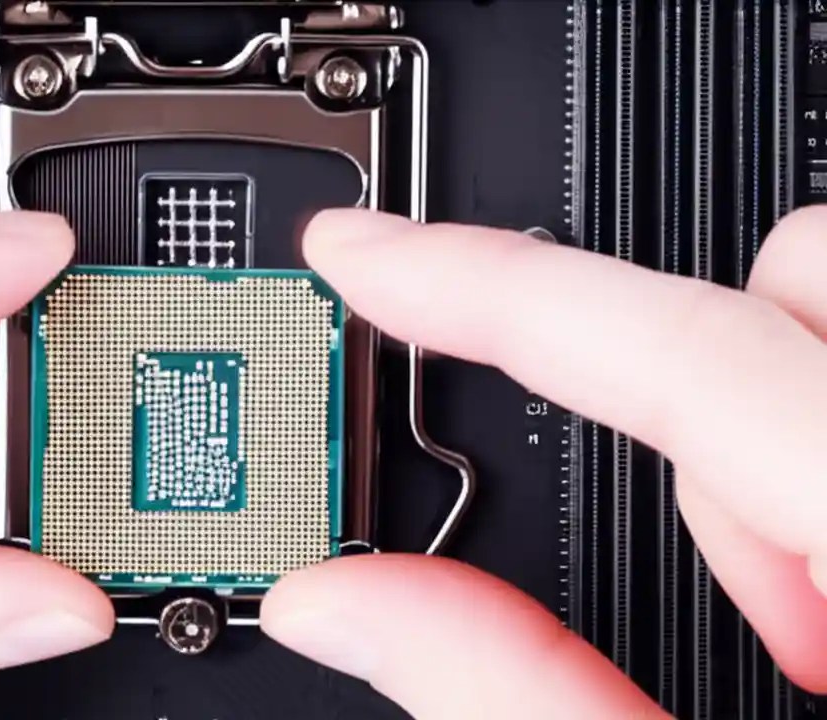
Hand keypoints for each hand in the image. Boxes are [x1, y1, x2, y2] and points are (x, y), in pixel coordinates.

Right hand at [261, 208, 826, 717]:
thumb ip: (513, 691)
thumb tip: (344, 602)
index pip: (685, 350)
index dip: (487, 288)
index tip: (365, 254)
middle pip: (785, 284)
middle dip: (682, 393)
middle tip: (684, 563)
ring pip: (819, 316)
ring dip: (755, 437)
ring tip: (779, 626)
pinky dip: (807, 456)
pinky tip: (818, 602)